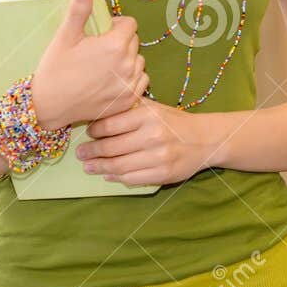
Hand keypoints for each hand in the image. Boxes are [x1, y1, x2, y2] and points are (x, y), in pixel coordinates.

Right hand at [30, 0, 146, 128]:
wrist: (48, 106)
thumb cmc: (56, 69)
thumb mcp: (65, 36)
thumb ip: (80, 10)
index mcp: (115, 46)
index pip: (130, 24)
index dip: (116, 25)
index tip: (102, 32)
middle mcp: (127, 65)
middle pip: (134, 42)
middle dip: (121, 41)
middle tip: (99, 49)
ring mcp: (129, 85)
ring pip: (139, 62)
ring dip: (127, 60)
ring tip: (105, 65)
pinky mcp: (128, 100)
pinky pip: (140, 81)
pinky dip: (130, 78)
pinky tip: (111, 80)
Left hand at [78, 99, 215, 186]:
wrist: (205, 140)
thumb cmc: (174, 122)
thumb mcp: (154, 107)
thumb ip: (129, 108)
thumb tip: (98, 114)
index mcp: (148, 115)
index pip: (111, 125)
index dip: (94, 131)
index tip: (88, 133)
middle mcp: (153, 135)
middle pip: (112, 147)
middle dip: (91, 152)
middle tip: (80, 153)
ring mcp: (158, 157)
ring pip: (119, 166)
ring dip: (99, 167)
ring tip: (89, 166)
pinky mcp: (163, 174)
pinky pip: (132, 179)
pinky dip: (116, 178)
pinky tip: (107, 175)